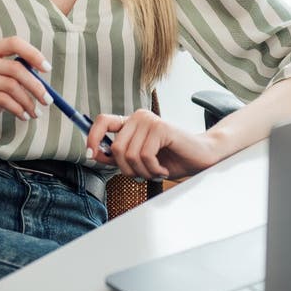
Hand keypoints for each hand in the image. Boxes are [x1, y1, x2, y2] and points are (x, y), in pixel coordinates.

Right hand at [0, 37, 52, 142]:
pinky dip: (18, 109)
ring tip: (35, 112)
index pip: (13, 43)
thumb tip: (43, 68)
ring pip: (11, 86)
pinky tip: (24, 116)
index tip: (48, 69)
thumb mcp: (7, 80)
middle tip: (48, 100)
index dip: (33, 53)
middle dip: (36, 86)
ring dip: (28, 102)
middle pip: (15, 68)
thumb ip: (21, 70)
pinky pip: (3, 100)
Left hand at [86, 109, 219, 180]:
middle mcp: (138, 117)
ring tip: (156, 170)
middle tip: (144, 173)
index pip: (102, 121)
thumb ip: (117, 156)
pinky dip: (153, 169)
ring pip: (129, 155)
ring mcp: (150, 120)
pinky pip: (145, 156)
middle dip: (127, 169)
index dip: (92, 137)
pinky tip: (163, 168)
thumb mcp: (138, 161)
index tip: (90, 154)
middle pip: (116, 147)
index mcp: (131, 122)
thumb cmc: (170, 159)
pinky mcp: (161, 128)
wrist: (200, 157)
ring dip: (142, 171)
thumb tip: (94, 153)